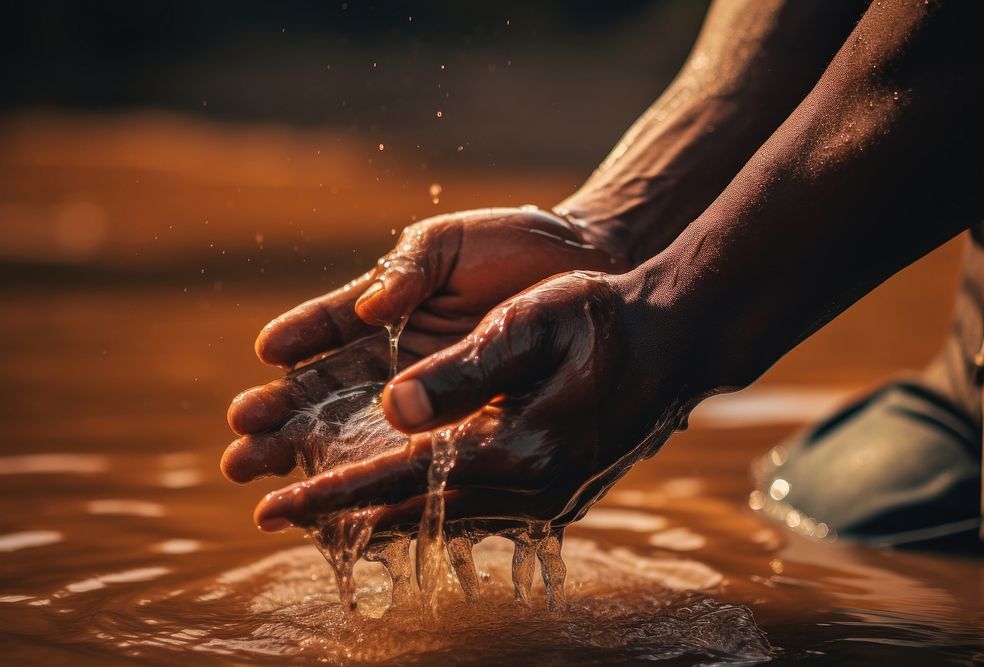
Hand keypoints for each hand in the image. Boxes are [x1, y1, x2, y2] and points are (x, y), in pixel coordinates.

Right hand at [222, 207, 622, 484]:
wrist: (583, 269)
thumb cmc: (513, 245)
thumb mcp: (449, 244)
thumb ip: (407, 270)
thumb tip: (370, 307)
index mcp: (384, 307)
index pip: (327, 329)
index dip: (296, 341)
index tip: (266, 355)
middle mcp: (395, 357)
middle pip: (324, 394)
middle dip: (280, 425)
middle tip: (239, 456)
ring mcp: (426, 392)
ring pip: (356, 432)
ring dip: (310, 460)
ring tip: (266, 487)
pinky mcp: (462, 421)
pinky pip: (414, 455)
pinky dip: (378, 479)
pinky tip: (346, 505)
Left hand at [252, 270, 704, 532]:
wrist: (677, 338)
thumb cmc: (604, 319)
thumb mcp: (531, 325)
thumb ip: (460, 371)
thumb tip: (391, 407)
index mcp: (517, 450)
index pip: (404, 481)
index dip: (335, 495)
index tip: (276, 507)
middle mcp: (529, 491)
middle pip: (417, 515)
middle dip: (343, 514)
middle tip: (279, 516)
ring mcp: (546, 499)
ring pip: (442, 519)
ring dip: (379, 515)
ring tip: (322, 516)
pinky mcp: (555, 492)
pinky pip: (473, 512)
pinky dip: (425, 508)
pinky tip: (399, 502)